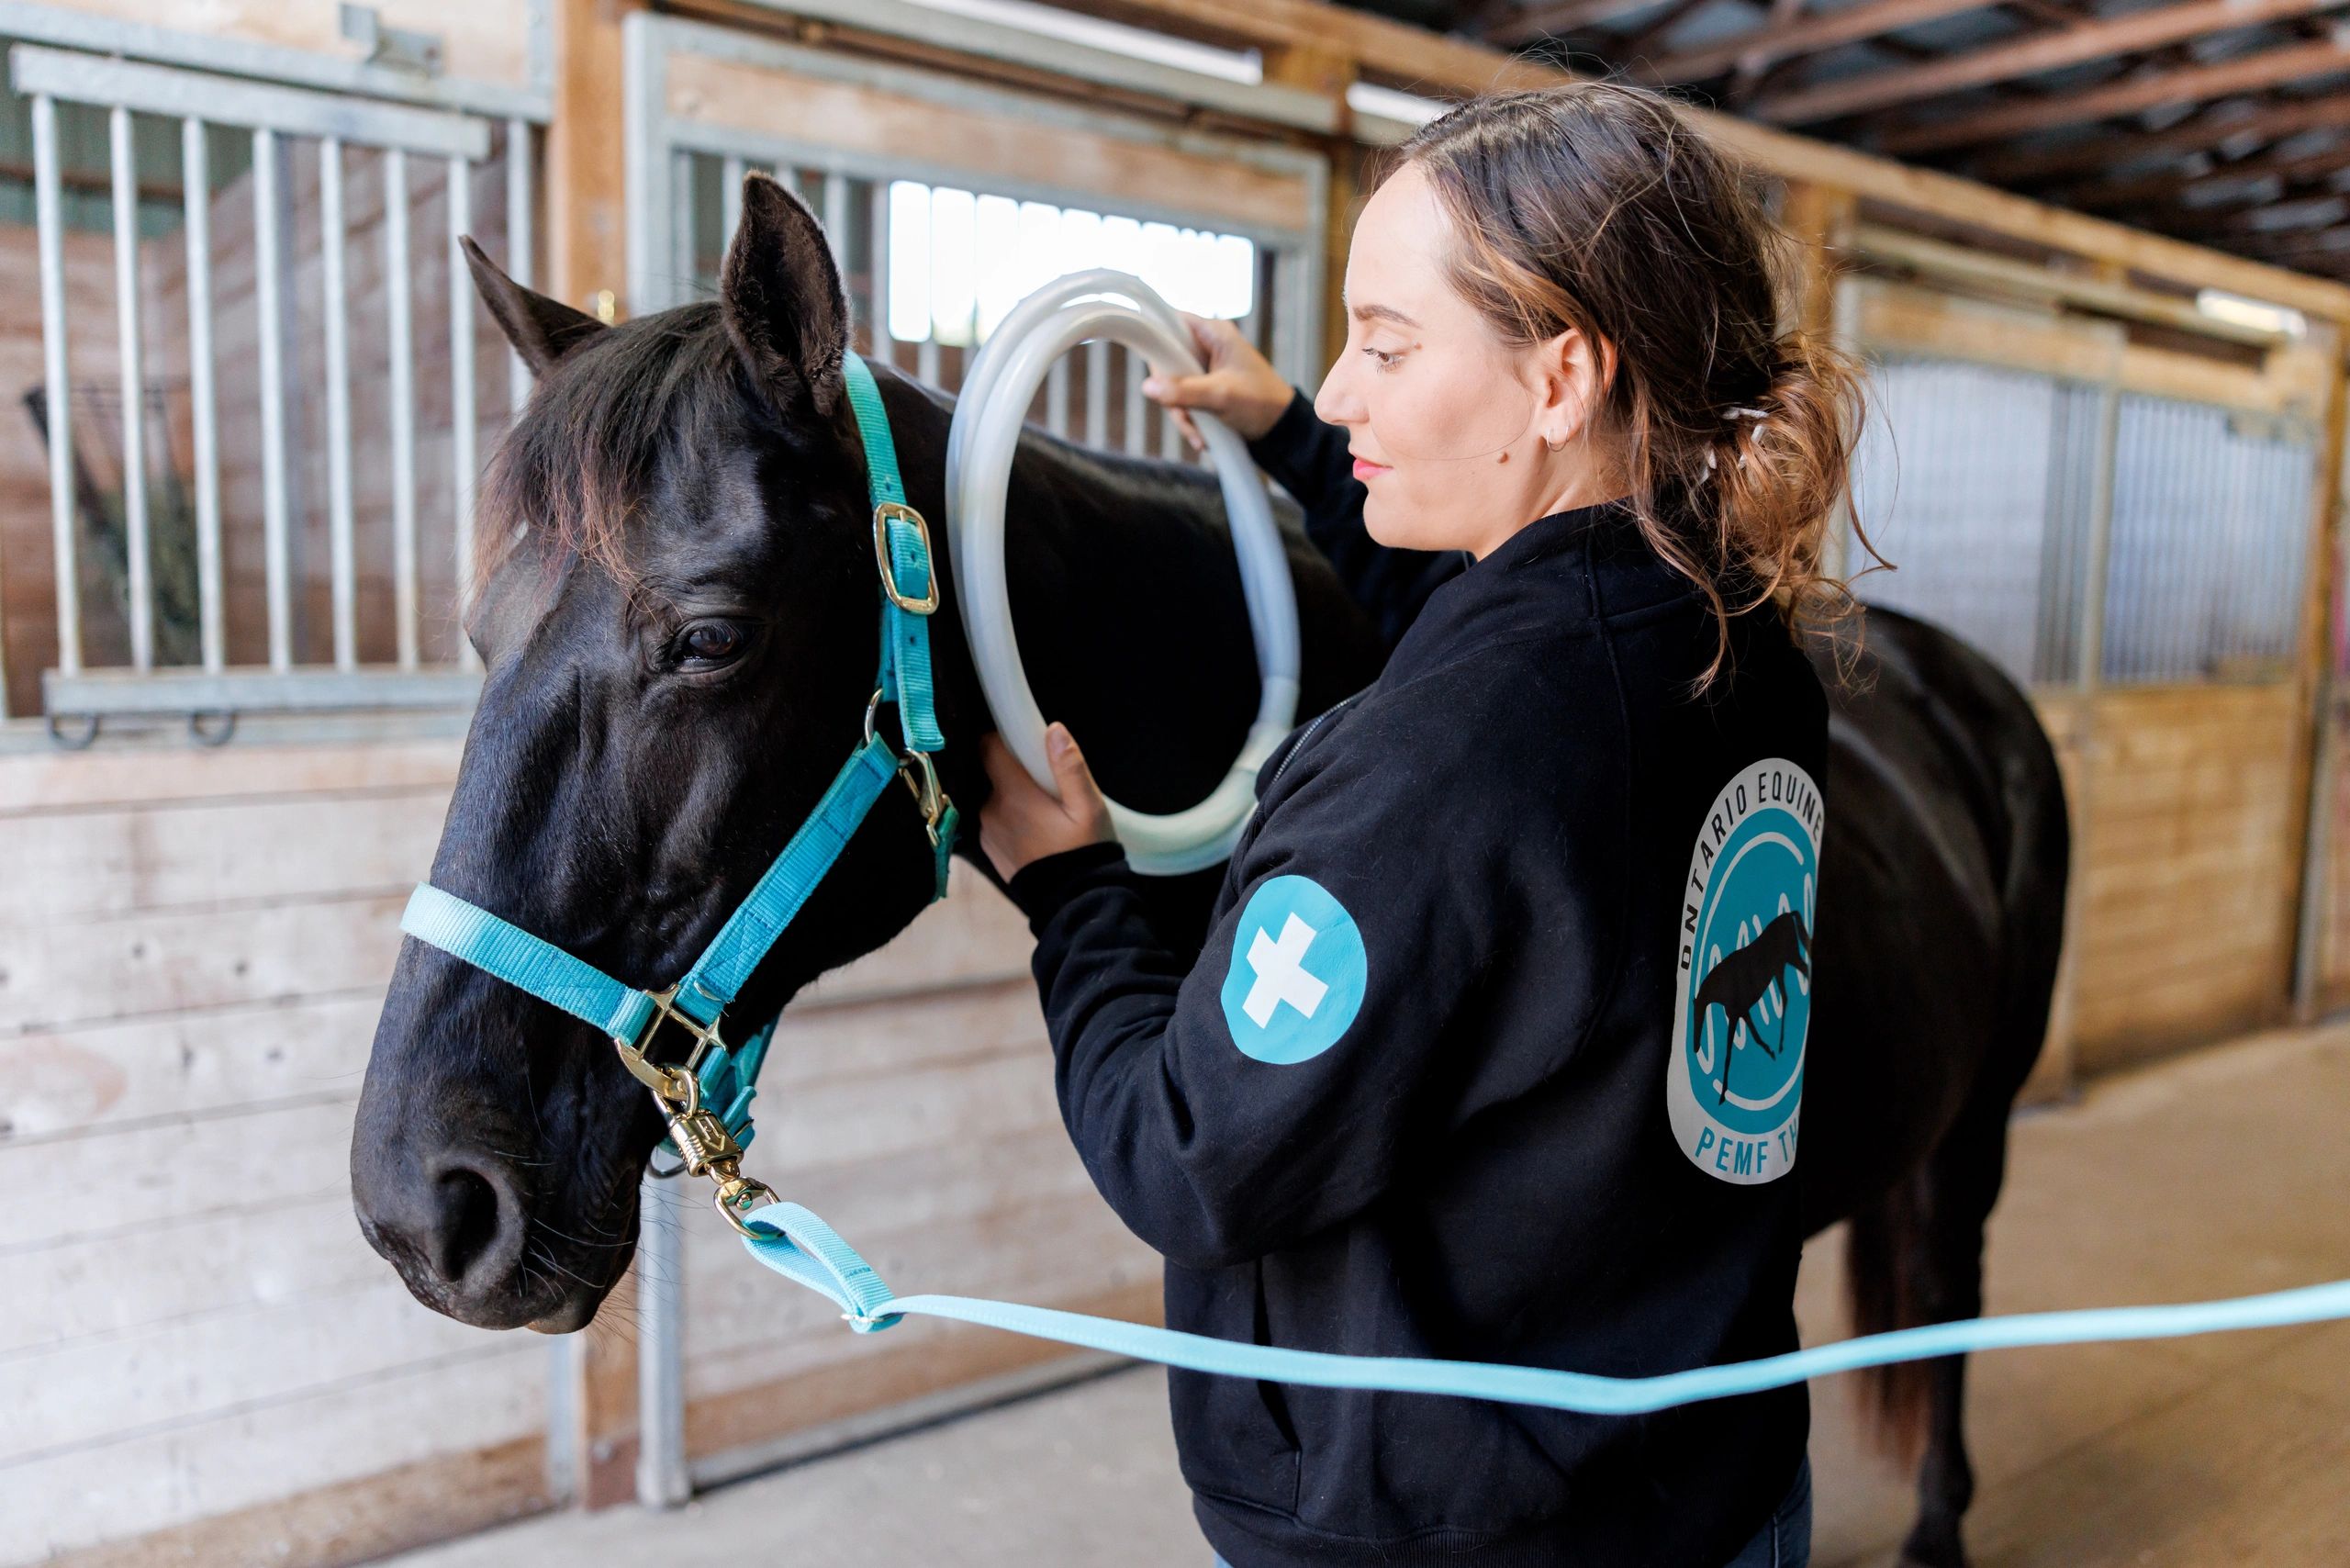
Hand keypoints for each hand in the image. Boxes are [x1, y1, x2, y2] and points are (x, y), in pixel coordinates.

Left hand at [977, 722, 1114, 880]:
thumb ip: (1069, 766)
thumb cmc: (1084, 851)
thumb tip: (1054, 731)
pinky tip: (1036, 831)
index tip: (1021, 740)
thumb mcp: (1088, 807)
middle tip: (1047, 787)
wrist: (1074, 900)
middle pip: (995, 773)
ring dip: (1014, 798)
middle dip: (1017, 772)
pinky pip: (996, 820)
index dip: (1001, 737)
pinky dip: (1011, 819)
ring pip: (996, 798)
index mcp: (1013, 794)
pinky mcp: (990, 847)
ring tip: (1046, 813)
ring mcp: (988, 831)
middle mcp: (992, 810)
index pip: (988, 748)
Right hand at [1142, 313, 1292, 449]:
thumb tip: (1148, 387)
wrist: (1282, 429)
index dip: (1156, 340)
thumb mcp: (1220, 396)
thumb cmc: (1261, 403)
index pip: (1171, 322)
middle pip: (1167, 358)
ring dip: (1180, 411)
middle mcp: (1208, 345)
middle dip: (1170, 391)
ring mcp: (1206, 366)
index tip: (1152, 367)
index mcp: (1214, 333)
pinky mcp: (1205, 385)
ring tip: (1197, 434)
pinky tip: (1201, 437)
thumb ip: (1183, 391)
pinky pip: (1183, 397)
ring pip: (1173, 383)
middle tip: (1180, 412)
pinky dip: (1189, 418)